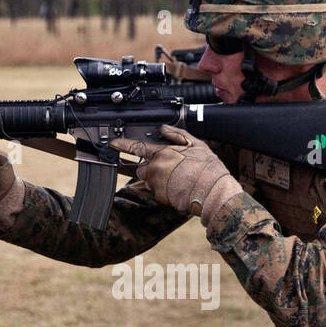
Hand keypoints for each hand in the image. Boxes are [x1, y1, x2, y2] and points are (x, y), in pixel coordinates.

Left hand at [109, 125, 240, 221]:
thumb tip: (163, 129)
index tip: (113, 144)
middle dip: (149, 168)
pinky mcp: (159, 197)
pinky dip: (163, 190)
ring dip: (156, 179)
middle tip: (168, 169)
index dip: (122, 145)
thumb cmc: (206, 168)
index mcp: (162, 153)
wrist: (212, 192)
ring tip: (176, 179)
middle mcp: (155, 168)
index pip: (136, 147)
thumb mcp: (195, 144)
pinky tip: (177, 187)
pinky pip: (155, 192)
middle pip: (141, 168)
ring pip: (148, 180)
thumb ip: (176, 135)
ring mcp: (156, 184)